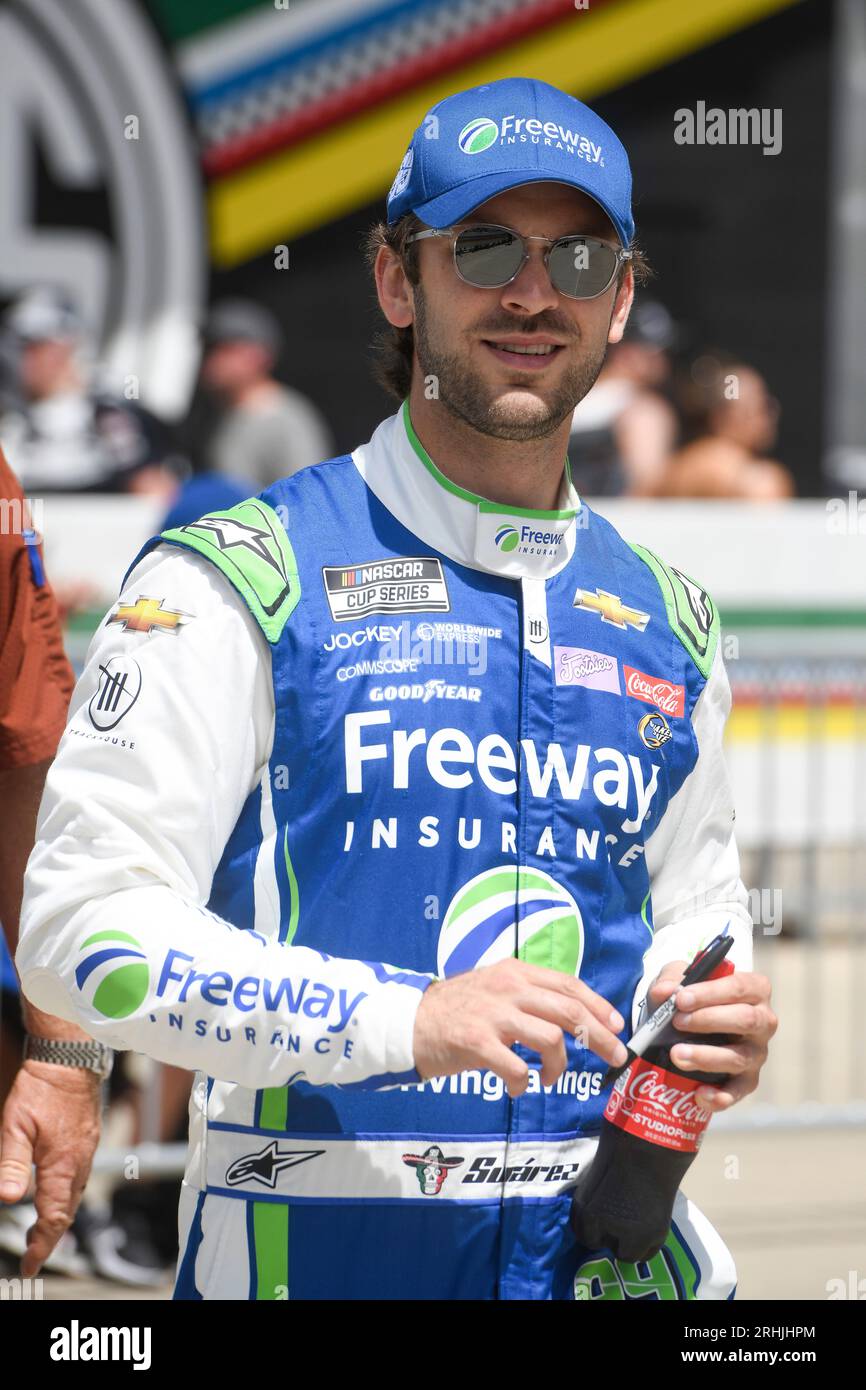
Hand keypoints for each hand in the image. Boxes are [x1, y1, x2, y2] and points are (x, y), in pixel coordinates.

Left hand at [0, 1059, 101, 1276]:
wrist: (69, 1058)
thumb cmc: (40, 1089)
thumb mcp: (15, 1126)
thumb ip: (11, 1163)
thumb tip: (8, 1199)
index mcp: (63, 1165)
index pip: (54, 1218)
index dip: (41, 1246)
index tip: (28, 1266)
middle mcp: (80, 1163)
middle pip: (68, 1212)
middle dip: (49, 1237)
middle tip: (30, 1254)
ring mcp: (87, 1151)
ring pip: (75, 1196)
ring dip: (58, 1216)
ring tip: (38, 1228)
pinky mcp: (88, 1140)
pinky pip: (80, 1178)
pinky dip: (66, 1195)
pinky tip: (53, 1190)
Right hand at [413, 959, 628, 1097]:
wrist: (407, 1022)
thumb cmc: (454, 1009)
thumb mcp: (493, 987)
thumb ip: (526, 994)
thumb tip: (569, 1014)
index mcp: (514, 972)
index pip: (568, 985)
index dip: (598, 1005)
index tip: (616, 1025)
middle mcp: (508, 988)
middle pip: (569, 1011)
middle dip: (599, 1036)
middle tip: (614, 1057)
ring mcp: (493, 1015)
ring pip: (551, 1040)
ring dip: (559, 1067)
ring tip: (549, 1079)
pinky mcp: (477, 1043)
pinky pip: (517, 1068)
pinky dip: (524, 1083)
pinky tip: (517, 1087)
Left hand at [647, 960, 777, 1112]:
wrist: (689, 1026)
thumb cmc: (692, 997)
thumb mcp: (679, 981)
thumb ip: (670, 981)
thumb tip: (664, 992)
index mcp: (754, 990)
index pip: (740, 987)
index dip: (710, 993)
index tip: (681, 999)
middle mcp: (763, 1022)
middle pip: (746, 1020)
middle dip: (708, 1020)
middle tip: (677, 1022)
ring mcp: (757, 1053)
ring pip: (739, 1057)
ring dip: (706, 1057)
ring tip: (676, 1055)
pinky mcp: (748, 1080)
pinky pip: (738, 1092)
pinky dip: (719, 1096)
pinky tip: (698, 1093)